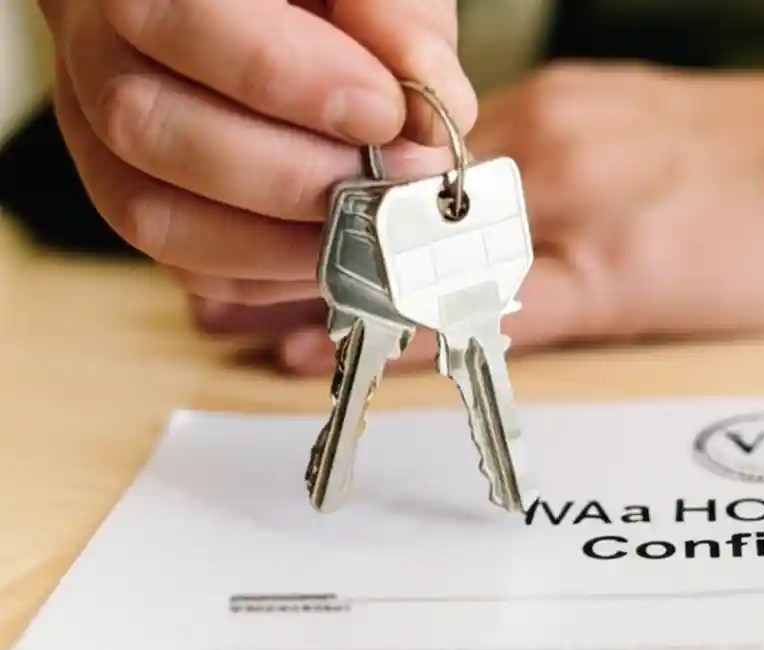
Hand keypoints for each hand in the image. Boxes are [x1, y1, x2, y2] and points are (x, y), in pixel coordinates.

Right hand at [40, 0, 474, 302]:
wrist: (280, 14)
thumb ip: (396, 17)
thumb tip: (433, 108)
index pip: (181, 15)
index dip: (282, 75)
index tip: (384, 111)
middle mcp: (93, 45)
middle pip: (145, 124)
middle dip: (292, 173)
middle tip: (397, 177)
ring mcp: (97, 131)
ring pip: (151, 213)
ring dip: (283, 240)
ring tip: (378, 222)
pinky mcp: (135, 199)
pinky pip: (183, 266)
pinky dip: (272, 273)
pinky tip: (341, 249)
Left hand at [228, 62, 763, 373]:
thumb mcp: (656, 145)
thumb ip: (571, 174)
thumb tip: (502, 221)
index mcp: (562, 106)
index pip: (419, 156)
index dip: (338, 202)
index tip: (274, 236)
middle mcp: (556, 137)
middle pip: (404, 198)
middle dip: (311, 251)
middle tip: (229, 294)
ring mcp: (587, 199)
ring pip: (433, 251)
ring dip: (343, 296)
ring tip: (264, 336)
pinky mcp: (629, 269)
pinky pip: (499, 307)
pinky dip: (419, 335)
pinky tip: (358, 356)